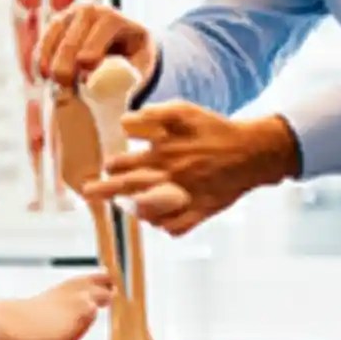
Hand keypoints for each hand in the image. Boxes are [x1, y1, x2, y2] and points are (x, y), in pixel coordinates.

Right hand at [36, 4, 155, 88]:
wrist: (121, 46)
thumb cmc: (132, 59)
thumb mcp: (139, 67)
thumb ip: (128, 76)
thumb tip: (106, 84)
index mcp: (116, 18)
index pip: (105, 25)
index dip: (94, 45)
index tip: (85, 67)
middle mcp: (91, 11)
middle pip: (74, 33)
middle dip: (66, 60)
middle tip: (64, 84)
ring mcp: (70, 15)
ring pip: (55, 36)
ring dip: (51, 61)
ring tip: (53, 84)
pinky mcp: (55, 25)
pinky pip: (44, 41)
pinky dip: (41, 60)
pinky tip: (43, 77)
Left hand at [80, 102, 300, 235]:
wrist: (252, 152)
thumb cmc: (214, 129)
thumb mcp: (183, 111)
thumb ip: (152, 116)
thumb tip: (125, 123)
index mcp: (164, 152)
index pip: (125, 162)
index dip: (112, 164)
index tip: (106, 166)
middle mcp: (171, 176)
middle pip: (129, 187)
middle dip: (105, 190)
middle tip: (88, 192)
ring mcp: (185, 196)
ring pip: (150, 213)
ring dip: (136, 209)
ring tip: (130, 205)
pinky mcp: (201, 211)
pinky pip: (175, 228)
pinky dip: (165, 226)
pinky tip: (159, 219)